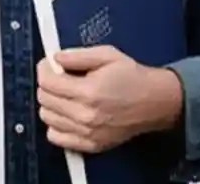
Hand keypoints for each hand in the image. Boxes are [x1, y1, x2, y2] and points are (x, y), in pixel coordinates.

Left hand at [36, 45, 183, 153]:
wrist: (154, 102)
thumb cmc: (133, 78)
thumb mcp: (107, 55)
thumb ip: (78, 55)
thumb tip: (56, 58)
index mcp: (88, 91)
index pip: (47, 82)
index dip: (44, 69)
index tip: (49, 64)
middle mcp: (85, 115)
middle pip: (44, 99)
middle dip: (47, 83)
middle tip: (57, 76)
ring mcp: (87, 132)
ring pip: (47, 117)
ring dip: (51, 103)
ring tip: (64, 94)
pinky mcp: (90, 144)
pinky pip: (56, 137)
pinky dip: (56, 124)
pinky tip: (66, 113)